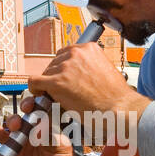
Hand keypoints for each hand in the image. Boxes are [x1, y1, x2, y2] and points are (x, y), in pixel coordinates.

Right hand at [0, 98, 80, 155]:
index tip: (28, 106)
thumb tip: (39, 127)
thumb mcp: (60, 146)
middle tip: (15, 124)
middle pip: (15, 122)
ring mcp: (15, 146)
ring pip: (0, 133)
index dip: (29, 106)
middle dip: (14, 120)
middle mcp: (25, 134)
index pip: (32, 112)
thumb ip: (49, 137)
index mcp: (40, 126)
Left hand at [28, 42, 149, 134]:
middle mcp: (76, 53)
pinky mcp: (56, 82)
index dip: (63, 68)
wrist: (119, 108)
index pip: (66, 53)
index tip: (65, 78)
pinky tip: (39, 95)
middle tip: (62, 91)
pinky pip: (34, 82)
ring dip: (49, 85)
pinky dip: (35, 89)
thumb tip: (78, 73)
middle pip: (54, 62)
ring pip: (45, 73)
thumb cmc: (116, 95)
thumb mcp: (105, 70)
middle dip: (56, 76)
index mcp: (89, 48)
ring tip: (58, 97)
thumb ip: (90, 65)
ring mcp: (65, 67)